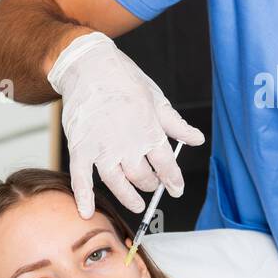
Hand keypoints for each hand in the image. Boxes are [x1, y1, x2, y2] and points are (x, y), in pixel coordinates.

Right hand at [47, 31, 203, 216]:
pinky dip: (83, 197)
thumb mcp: (157, 99)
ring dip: (128, 197)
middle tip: (153, 185)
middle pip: (143, 177)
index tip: (176, 188)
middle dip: (151, 185)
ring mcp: (102, 148)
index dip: (173, 181)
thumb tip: (197, 139)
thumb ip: (176, 125)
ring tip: (136, 203)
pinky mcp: (80, 148)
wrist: (88, 66)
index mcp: (149, 131)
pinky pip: (81, 178)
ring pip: (118, 183)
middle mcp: (127, 144)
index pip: (166, 166)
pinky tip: (87, 211)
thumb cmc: (124, 79)